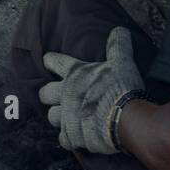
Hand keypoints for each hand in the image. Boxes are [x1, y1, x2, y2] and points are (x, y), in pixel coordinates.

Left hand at [39, 27, 143, 154]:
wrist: (125, 119)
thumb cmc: (121, 88)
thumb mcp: (122, 62)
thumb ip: (118, 46)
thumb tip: (119, 29)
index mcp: (75, 74)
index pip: (55, 61)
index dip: (50, 60)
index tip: (47, 61)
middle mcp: (66, 95)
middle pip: (44, 93)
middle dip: (47, 95)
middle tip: (55, 96)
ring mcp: (67, 117)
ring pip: (51, 117)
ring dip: (58, 117)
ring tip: (67, 117)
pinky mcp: (73, 136)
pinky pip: (63, 140)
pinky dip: (68, 139)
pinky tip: (76, 137)